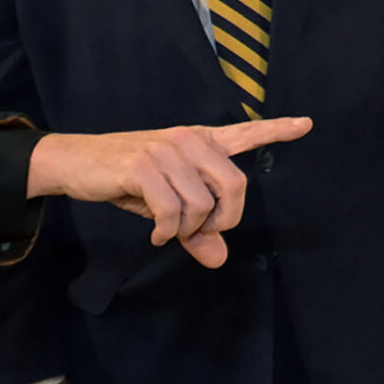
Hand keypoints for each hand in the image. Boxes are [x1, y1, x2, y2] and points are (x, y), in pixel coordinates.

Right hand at [28, 116, 312, 265]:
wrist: (77, 162)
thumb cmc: (128, 180)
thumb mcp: (168, 206)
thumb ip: (198, 229)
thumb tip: (218, 259)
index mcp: (200, 141)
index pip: (245, 133)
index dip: (277, 130)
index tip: (307, 124)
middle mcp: (189, 140)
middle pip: (235, 186)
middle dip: (223, 219)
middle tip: (200, 231)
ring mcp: (166, 150)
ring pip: (202, 206)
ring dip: (187, 230)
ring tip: (168, 229)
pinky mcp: (144, 166)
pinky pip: (172, 212)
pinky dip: (167, 232)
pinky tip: (156, 234)